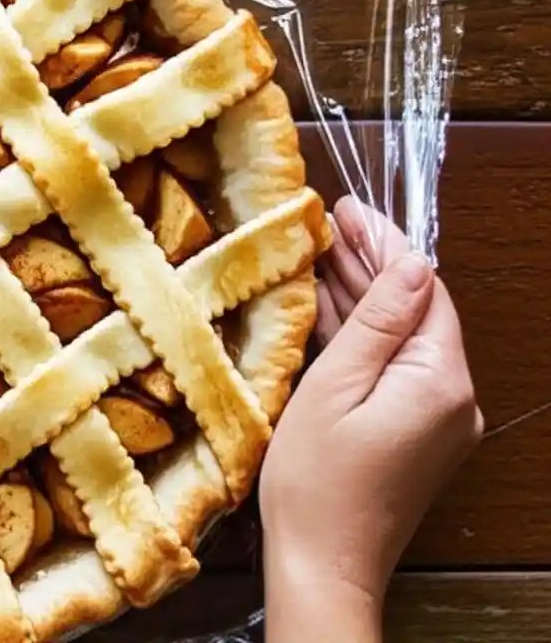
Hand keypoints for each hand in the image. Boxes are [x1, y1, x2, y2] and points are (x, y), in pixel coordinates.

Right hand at [260, 197, 482, 640]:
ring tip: (321, 258)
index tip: (348, 209)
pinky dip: (365, 340)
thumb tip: (412, 263)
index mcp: (441, 379)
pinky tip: (331, 314)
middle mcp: (455, 396)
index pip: (424, 288)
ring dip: (366, 301)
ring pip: (404, 340)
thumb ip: (377, 322)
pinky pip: (396, 370)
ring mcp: (439, 419)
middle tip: (329, 225)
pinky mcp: (417, 436)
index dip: (385, 244)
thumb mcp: (336, 387)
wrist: (322, 563)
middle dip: (374, 267)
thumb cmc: (317, 481)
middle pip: (417, 312)